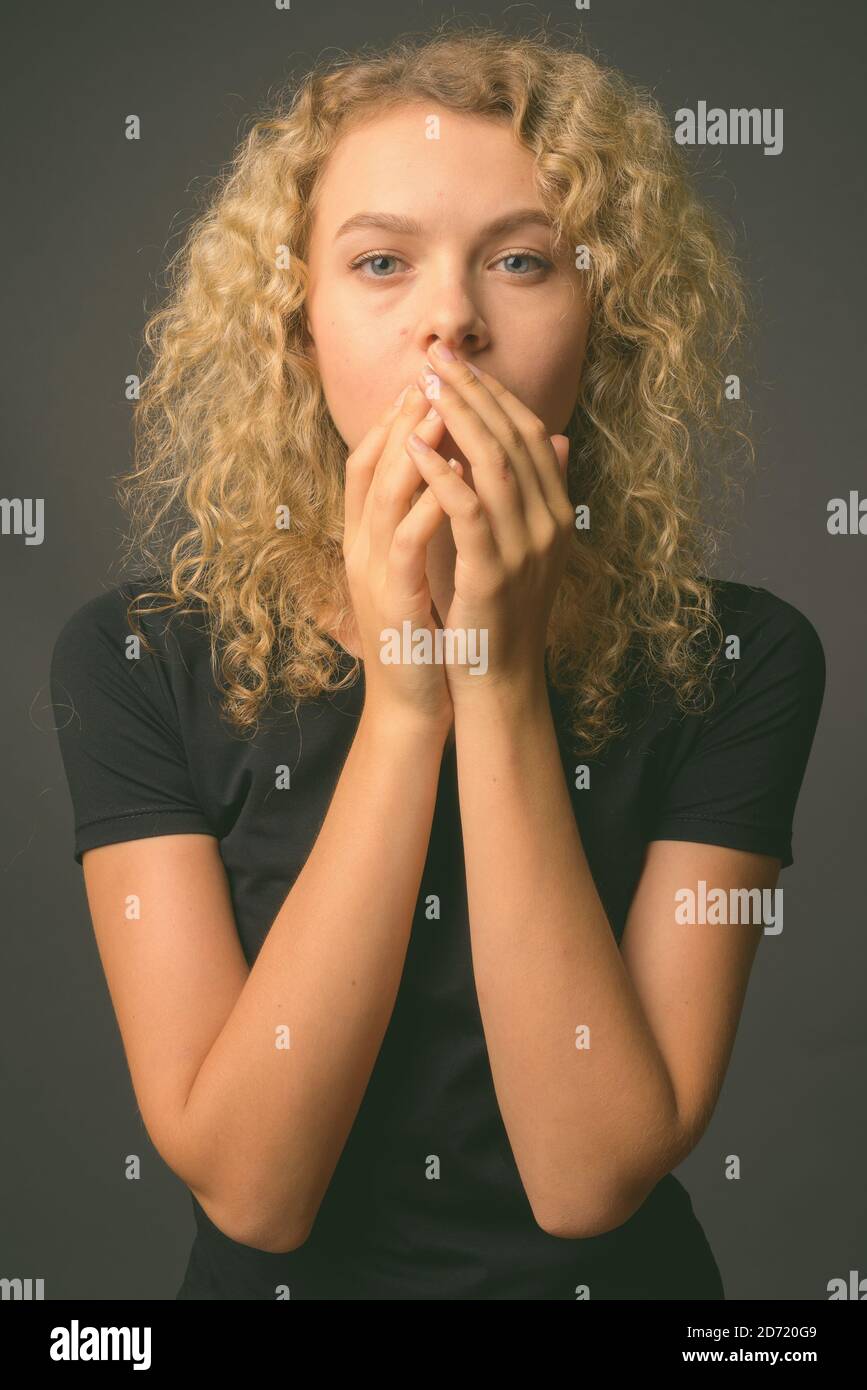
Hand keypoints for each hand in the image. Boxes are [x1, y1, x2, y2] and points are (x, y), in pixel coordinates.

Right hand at [341, 381, 455, 731]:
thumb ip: (437, 521)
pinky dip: (429, 505)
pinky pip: (407, 541)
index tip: (425, 385)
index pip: (369, 464)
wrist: (414, 702)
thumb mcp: (428, 569)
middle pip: (370, 467)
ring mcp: (372, 572)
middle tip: (430, 379)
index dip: (392, 421)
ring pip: (384, 495)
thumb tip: (457, 475)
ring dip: (412, 450)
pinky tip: (453, 479)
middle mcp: (361, 549)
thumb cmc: (425, 634)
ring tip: (440, 410)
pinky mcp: (393, 598)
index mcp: (368, 540)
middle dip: (400, 419)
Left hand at [404, 347, 572, 703]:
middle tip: (436, 357)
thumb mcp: (525, 544)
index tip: (457, 363)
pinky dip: (442, 474)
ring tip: (425, 389)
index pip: (529, 433)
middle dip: (473, 393)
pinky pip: (468, 509)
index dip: (494, 394)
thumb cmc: (498, 611)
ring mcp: (526, 546)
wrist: (497, 679)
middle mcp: (551, 522)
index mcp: (558, 511)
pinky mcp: (494, 570)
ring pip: (495, 464)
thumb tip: (556, 438)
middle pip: (514, 437)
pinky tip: (415, 449)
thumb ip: (540, 491)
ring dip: (458, 420)